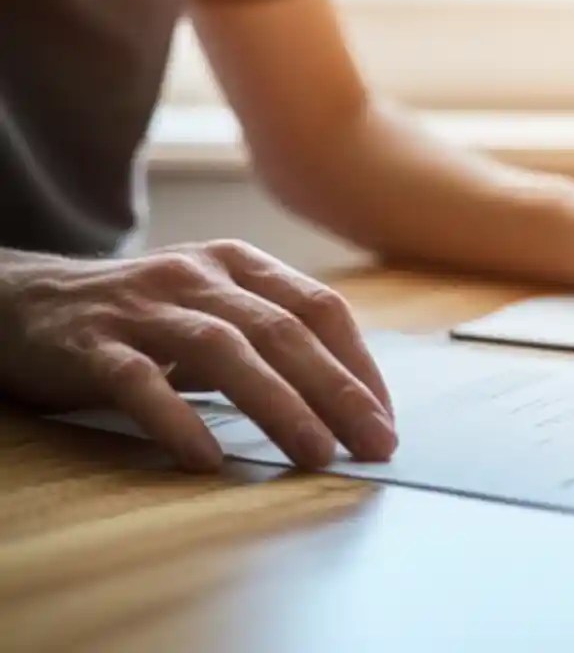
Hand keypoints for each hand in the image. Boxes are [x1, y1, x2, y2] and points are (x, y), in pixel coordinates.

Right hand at [0, 240, 396, 471]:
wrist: (20, 301)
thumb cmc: (141, 317)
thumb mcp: (213, 308)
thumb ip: (271, 338)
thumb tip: (349, 401)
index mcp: (239, 264)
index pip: (321, 308)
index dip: (360, 364)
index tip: (386, 420)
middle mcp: (198, 275)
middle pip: (284, 330)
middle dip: (338, 391)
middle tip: (374, 444)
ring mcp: (144, 306)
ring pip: (225, 350)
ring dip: (279, 405)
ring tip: (315, 454)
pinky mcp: (91, 343)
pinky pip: (140, 381)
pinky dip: (177, 420)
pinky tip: (207, 460)